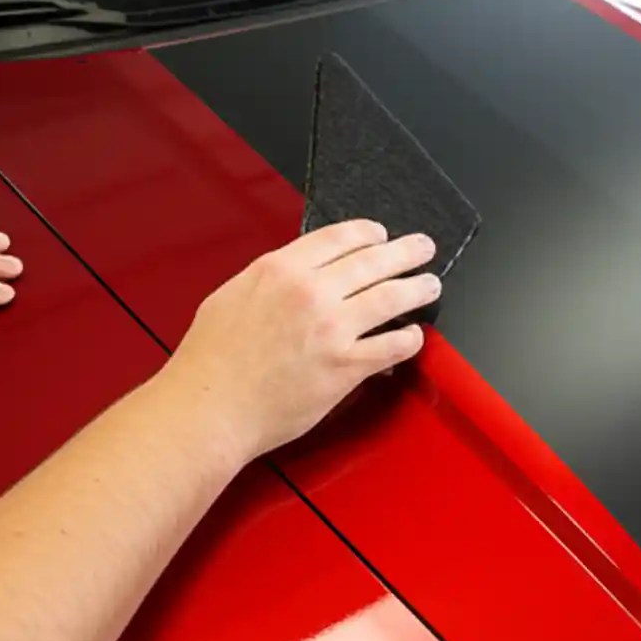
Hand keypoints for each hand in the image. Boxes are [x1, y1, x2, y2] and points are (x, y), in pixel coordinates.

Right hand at [158, 219, 439, 460]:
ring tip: (430, 285)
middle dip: (406, 252)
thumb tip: (297, 275)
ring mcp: (332, 328)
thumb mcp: (233, 296)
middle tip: (423, 248)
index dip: (368, 233)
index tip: (381, 235)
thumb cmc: (211, 361)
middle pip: (373, 261)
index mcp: (281, 270)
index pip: (339, 238)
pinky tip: (414, 335)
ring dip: (418, 288)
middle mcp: (312, 292)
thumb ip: (271, 280)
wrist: (210, 407)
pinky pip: (392, 345)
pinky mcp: (346, 366)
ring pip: (391, 297)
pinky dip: (409, 338)